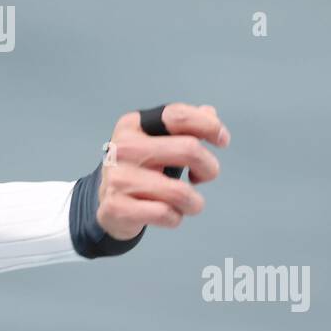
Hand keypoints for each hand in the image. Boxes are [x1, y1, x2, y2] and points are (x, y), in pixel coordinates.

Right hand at [96, 103, 229, 241]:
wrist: (107, 203)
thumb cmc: (142, 169)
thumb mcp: (159, 142)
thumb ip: (186, 126)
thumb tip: (209, 113)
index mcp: (133, 125)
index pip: (178, 116)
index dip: (209, 126)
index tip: (222, 140)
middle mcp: (123, 147)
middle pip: (189, 150)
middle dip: (209, 168)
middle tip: (204, 177)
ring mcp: (118, 178)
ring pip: (180, 191)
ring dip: (194, 202)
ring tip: (189, 203)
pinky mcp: (117, 207)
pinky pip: (165, 214)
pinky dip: (175, 218)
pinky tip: (168, 213)